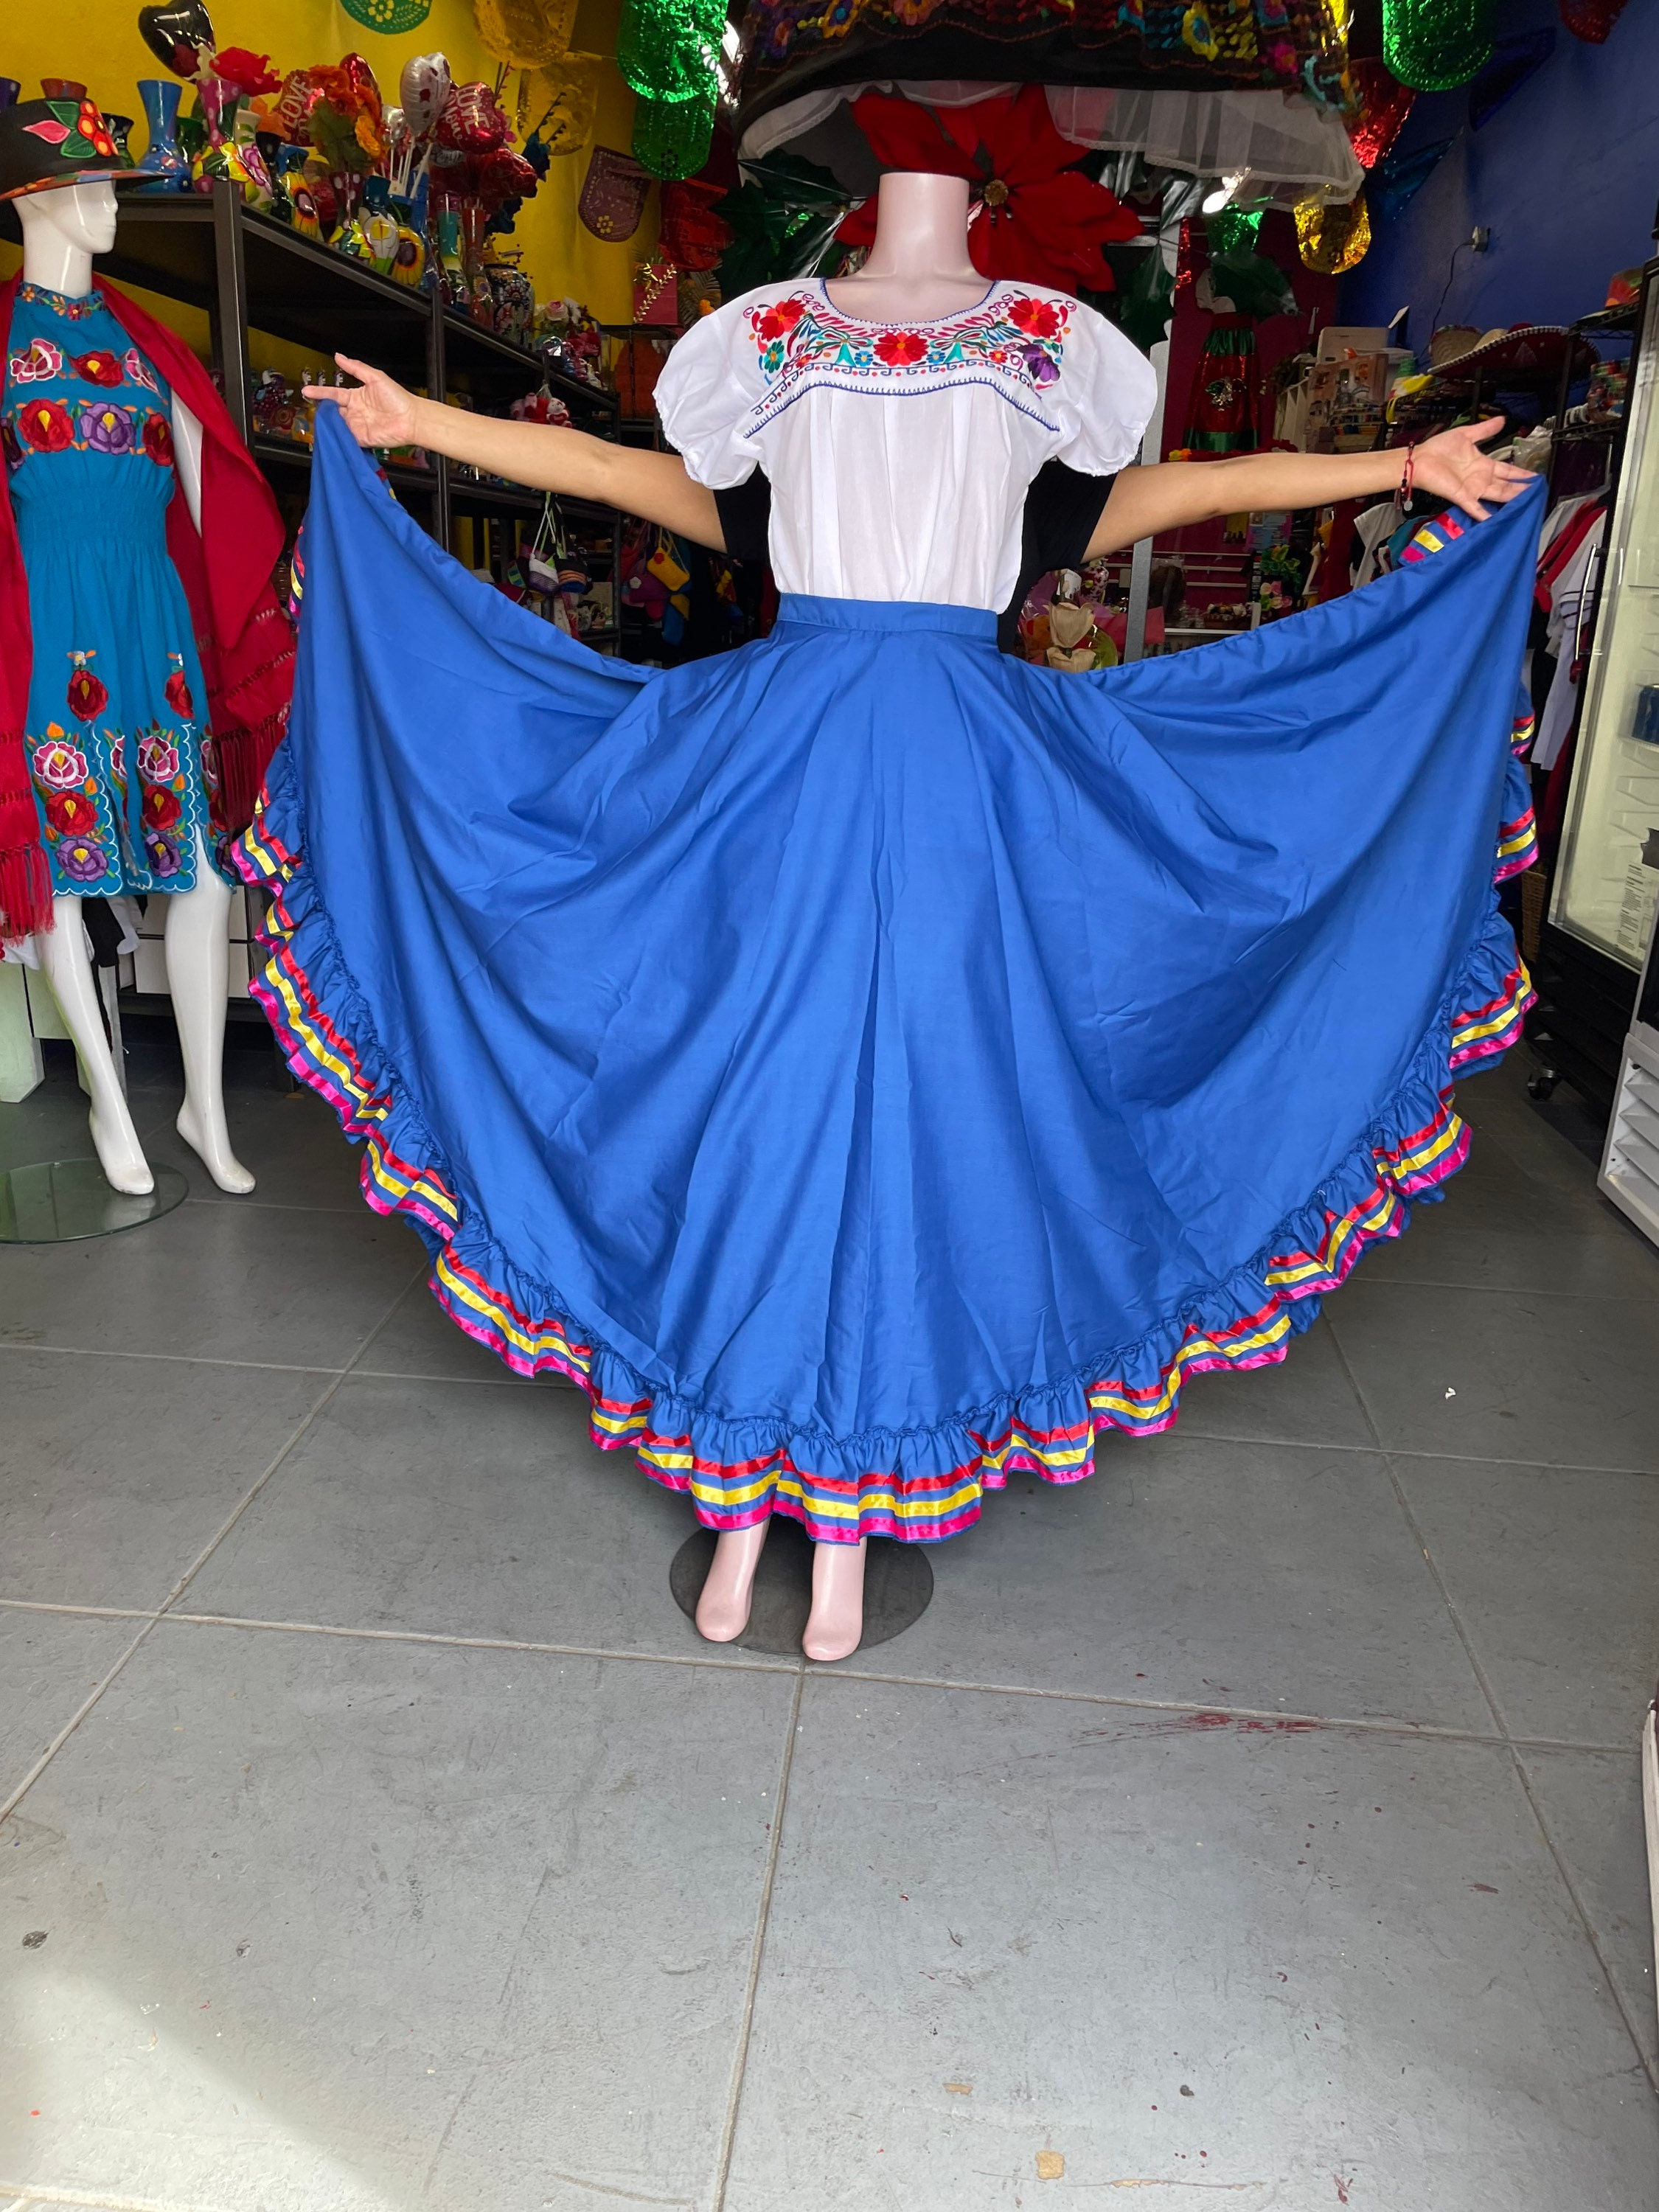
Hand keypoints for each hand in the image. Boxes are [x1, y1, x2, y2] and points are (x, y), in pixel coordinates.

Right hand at [303, 353, 419, 447]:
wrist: (411, 418)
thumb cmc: (398, 398)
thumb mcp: (375, 377)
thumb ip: (356, 368)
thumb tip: (339, 356)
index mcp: (356, 397)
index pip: (334, 394)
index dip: (320, 392)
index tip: (308, 391)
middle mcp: (355, 412)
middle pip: (332, 411)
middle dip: (322, 410)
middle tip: (313, 407)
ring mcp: (357, 426)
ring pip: (336, 425)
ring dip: (328, 423)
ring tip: (319, 419)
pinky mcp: (361, 439)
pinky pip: (346, 438)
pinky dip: (338, 436)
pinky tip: (331, 432)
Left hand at [1411, 415, 1535, 521]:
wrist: (1420, 459)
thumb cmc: (1438, 448)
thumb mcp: (1466, 435)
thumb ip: (1485, 430)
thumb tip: (1502, 420)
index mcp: (1483, 464)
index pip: (1507, 470)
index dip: (1521, 474)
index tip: (1534, 478)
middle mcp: (1480, 479)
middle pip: (1506, 485)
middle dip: (1521, 489)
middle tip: (1536, 493)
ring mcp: (1472, 489)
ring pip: (1497, 496)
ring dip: (1510, 500)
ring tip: (1526, 504)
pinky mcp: (1461, 496)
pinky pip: (1475, 507)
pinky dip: (1484, 514)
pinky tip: (1496, 520)